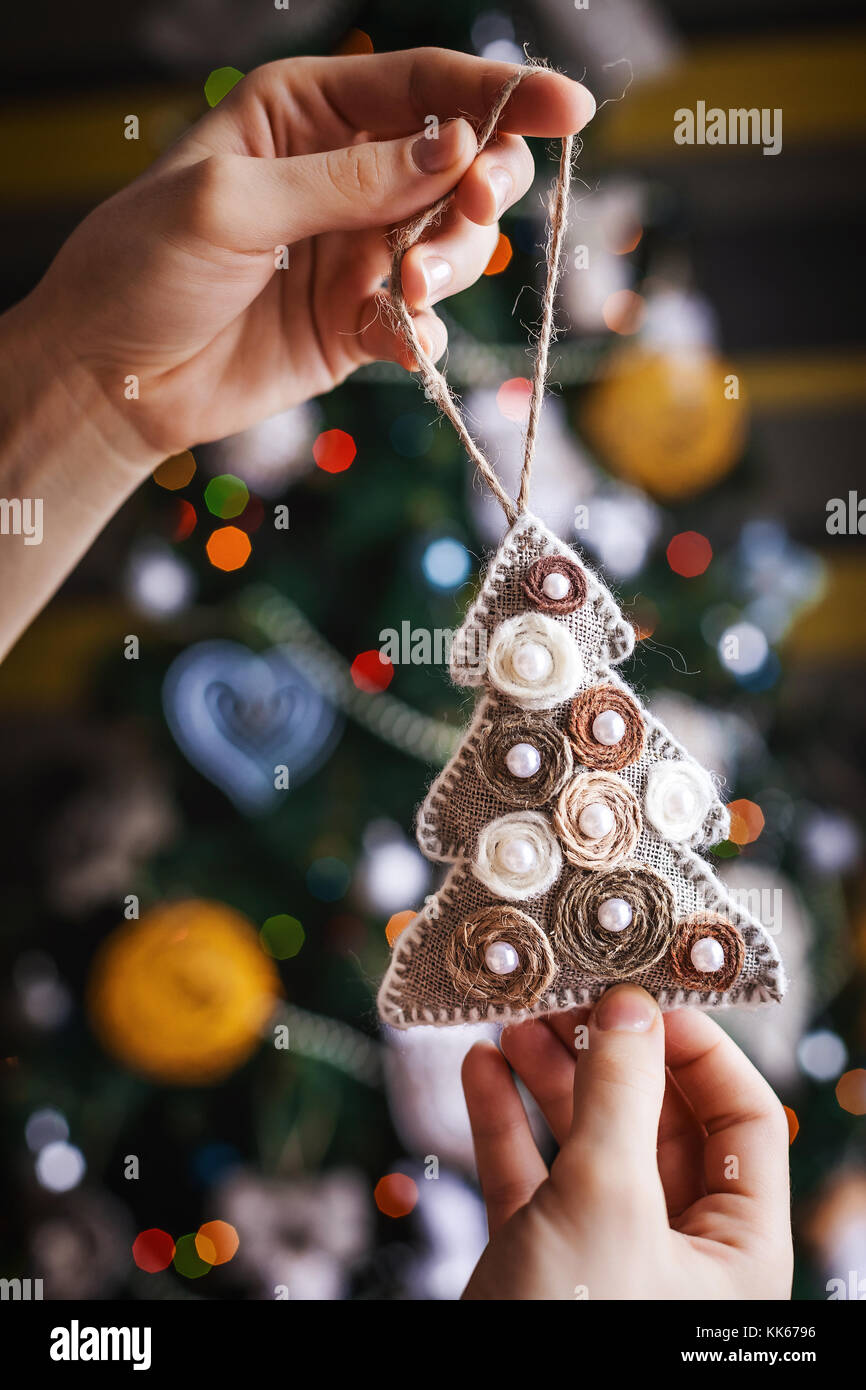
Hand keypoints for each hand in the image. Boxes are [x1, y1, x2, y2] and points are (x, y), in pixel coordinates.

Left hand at [22, 48, 594, 464]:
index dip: (503, 93)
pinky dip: (422, 333)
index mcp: (307, 112)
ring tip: (411, 291)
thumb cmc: (142, 267)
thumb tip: (456, 150)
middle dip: (484, 188)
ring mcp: (355, 252)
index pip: (426, 86)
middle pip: (461, 162)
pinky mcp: (357, 323)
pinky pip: (422, 323)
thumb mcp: (233, 205)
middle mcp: (343, 176)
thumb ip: (348, 180)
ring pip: (453, 245)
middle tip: (473, 216)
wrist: (109, 379)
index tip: (570, 108)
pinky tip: (398, 339)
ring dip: (451, 265)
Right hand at [461, 985, 792, 1299]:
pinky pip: (531, 1175)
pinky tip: (480, 1071)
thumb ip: (620, 1095)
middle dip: (609, 1053)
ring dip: (550, 1076)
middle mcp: (678, 1246)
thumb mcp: (606, 1201)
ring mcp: (607, 1253)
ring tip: (514, 1020)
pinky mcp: (542, 1263)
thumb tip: (631, 1006)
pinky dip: (506, 1120)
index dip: (697, 1048)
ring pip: (588, 1140)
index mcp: (735, 1244)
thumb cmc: (574, 1328)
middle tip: (565, 995)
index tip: (641, 991)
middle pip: (657, 1118)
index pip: (743, 1118)